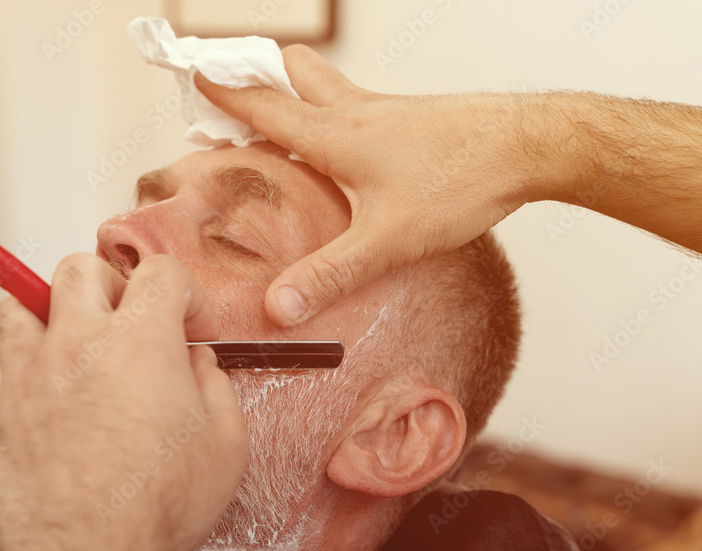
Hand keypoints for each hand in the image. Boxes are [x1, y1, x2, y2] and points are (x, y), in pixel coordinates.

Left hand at [0, 253, 248, 550]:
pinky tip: (40, 384)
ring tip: (69, 342)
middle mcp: (77, 342)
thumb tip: (196, 363)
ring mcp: (28, 373)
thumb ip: (214, 384)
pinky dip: (17, 359)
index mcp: (141, 340)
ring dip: (47, 312)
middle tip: (126, 321)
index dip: (184, 291)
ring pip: (18, 303)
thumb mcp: (226, 442)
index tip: (188, 322)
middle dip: (110, 285)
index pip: (159, 272)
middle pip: (79, 269)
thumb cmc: (161, 508)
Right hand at [195, 46, 549, 325]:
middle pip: (293, 71)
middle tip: (233, 84)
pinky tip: (344, 144)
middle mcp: (356, 111)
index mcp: (336, 134)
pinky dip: (331, 108)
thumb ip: (330, 273)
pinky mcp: (412, 117)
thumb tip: (279, 306)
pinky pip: (358, 102)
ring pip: (326, 83)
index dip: (224, 91)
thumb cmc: (459, 183)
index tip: (193, 73)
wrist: (530, 145)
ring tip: (278, 111)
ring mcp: (387, 109)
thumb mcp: (387, 240)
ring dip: (294, 86)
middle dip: (256, 72)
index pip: (264, 104)